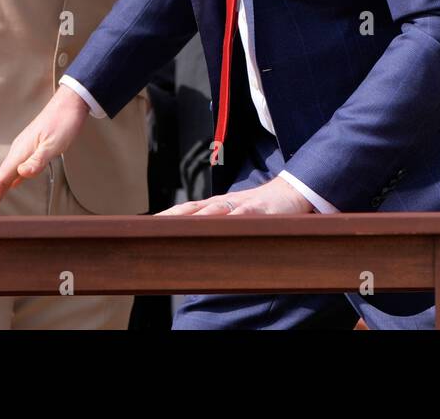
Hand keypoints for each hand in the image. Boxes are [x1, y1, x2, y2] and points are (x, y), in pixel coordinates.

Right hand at [0, 85, 88, 216]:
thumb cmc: (63, 123)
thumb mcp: (54, 144)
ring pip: (7, 173)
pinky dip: (11, 180)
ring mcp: (23, 149)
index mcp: (20, 152)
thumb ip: (37, 160)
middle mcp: (18, 151)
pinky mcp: (31, 148)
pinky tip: (12, 185)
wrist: (69, 103)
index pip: (1, 180)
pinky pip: (16, 168)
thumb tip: (20, 174)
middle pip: (1, 179)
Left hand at [157, 176, 314, 215]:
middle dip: (173, 219)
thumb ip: (219, 229)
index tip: (145, 229)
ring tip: (178, 228)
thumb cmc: (262, 207)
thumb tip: (199, 250)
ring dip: (196, 220)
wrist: (293, 190)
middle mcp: (224, 203)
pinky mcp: (260, 210)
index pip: (186, 211)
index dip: (167, 218)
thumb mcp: (237, 217)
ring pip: (214, 211)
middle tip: (153, 230)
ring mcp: (241, 205)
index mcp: (216, 206)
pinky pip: (244, 216)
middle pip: (193, 210)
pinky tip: (224, 226)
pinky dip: (233, 221)